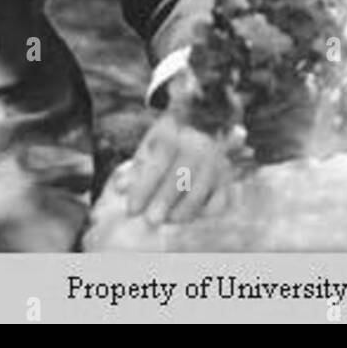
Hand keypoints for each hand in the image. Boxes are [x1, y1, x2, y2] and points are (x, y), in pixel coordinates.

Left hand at [124, 84, 239, 224]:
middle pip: (181, 176)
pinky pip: (219, 199)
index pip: (159, 162)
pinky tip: (190, 217)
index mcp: (173, 135)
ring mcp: (214, 162)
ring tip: (168, 220)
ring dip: (183, 209)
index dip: (145, 187)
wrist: (201, 126)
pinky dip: (206, 211)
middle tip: (150, 221)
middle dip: (164, 201)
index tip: (131, 209)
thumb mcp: (147, 148)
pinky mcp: (225, 178)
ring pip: (200, 189)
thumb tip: (121, 188)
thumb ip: (134, 169)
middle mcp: (197, 146)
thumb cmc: (165, 145)